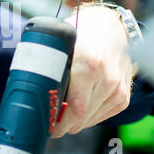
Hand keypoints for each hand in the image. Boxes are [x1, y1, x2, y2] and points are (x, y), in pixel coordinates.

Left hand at [50, 4, 132, 137]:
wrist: (112, 28)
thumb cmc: (81, 36)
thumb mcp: (62, 45)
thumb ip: (48, 67)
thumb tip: (31, 94)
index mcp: (89, 64)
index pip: (75, 108)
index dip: (58, 123)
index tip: (45, 125)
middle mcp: (107, 78)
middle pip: (81, 118)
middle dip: (62, 124)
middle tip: (49, 121)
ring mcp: (118, 89)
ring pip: (89, 120)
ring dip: (74, 121)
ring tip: (64, 109)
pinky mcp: (123, 97)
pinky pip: (100, 117)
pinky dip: (87, 116)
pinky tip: (80, 104)